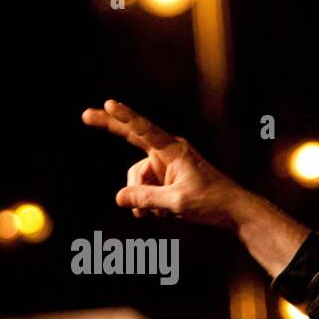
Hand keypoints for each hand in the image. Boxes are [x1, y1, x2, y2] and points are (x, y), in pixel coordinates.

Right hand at [81, 100, 243, 227]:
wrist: (233, 211)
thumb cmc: (211, 202)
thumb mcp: (177, 202)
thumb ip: (146, 199)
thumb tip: (118, 198)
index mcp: (174, 151)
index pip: (144, 131)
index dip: (125, 118)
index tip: (110, 104)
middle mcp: (168, 153)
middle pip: (132, 139)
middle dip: (111, 128)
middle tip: (84, 114)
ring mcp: (166, 166)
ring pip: (137, 178)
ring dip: (141, 197)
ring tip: (155, 214)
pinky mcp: (167, 179)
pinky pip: (146, 188)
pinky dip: (148, 202)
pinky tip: (159, 214)